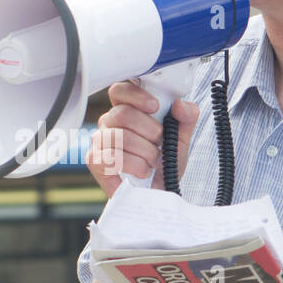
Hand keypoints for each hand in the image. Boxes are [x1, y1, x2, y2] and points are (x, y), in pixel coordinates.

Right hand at [86, 81, 198, 197]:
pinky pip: (110, 157)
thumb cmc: (164, 163)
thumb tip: (180, 105)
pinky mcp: (95, 161)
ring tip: (152, 161)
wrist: (159, 192)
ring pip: (120, 136)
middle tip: (159, 144)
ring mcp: (100, 142)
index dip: (136, 96)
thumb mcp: (182, 138)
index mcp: (126, 110)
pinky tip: (141, 171)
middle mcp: (109, 123)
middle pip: (123, 114)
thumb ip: (186, 117)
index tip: (156, 107)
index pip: (120, 90)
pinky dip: (133, 165)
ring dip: (145, 152)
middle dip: (149, 131)